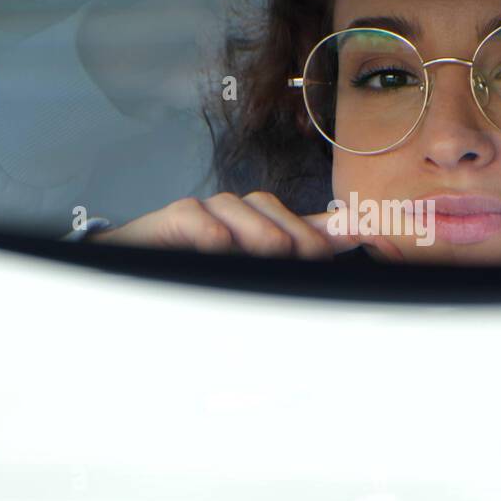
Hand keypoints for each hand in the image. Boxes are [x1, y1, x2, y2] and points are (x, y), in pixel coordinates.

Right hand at [90, 191, 403, 260]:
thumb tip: (334, 273)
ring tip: (264, 262)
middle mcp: (241, 218)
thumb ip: (289, 278)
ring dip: (260, 240)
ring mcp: (209, 213)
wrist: (128, 276)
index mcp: (264, 235)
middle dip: (297, 243)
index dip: (341, 227)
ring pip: (248, 214)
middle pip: (281, 216)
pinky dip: (213, 237)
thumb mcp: (246, 286)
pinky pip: (202, 219)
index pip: (312, 227)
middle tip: (305, 265)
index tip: (372, 232)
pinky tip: (216, 253)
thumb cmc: (192, 282)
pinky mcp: (176, 217)